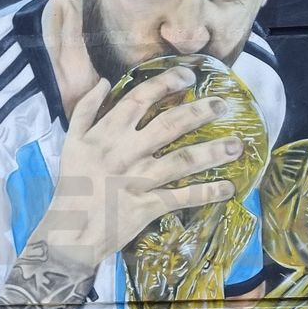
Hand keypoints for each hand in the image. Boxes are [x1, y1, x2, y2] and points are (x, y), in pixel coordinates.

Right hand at [40, 68, 242, 271]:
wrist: (70, 231)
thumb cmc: (72, 185)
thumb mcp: (71, 141)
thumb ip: (86, 109)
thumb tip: (104, 81)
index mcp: (107, 134)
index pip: (140, 99)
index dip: (166, 83)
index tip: (189, 77)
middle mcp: (125, 153)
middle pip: (169, 125)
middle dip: (200, 112)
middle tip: (223, 105)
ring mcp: (138, 180)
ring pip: (181, 160)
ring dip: (212, 152)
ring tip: (237, 145)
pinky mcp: (147, 206)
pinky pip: (182, 197)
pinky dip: (206, 193)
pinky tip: (228, 188)